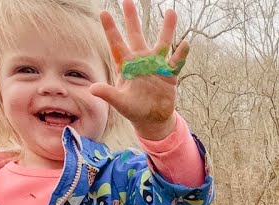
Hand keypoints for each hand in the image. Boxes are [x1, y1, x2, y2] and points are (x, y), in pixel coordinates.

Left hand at [92, 0, 189, 139]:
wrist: (152, 118)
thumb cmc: (133, 109)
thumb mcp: (120, 103)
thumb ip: (108, 94)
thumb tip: (93, 89)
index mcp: (126, 66)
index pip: (117, 45)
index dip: (111, 30)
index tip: (104, 13)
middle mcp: (141, 61)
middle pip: (136, 35)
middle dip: (132, 19)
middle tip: (127, 0)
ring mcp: (157, 66)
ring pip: (162, 43)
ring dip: (167, 29)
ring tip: (171, 12)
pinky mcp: (169, 75)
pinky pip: (176, 62)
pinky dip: (181, 54)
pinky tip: (185, 44)